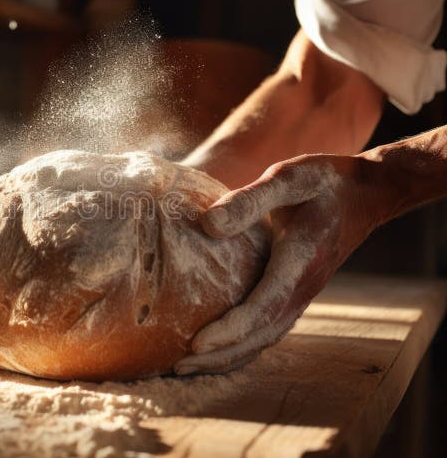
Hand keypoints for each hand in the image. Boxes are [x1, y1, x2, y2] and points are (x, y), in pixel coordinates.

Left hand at [174, 153, 392, 374]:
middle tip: (177, 367)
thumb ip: (250, 200)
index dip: (230, 330)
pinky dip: (243, 345)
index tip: (195, 342)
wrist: (367, 193)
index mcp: (300, 261)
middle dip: (220, 355)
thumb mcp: (289, 177)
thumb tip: (208, 224)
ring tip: (188, 366)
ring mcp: (303, 293)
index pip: (263, 307)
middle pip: (261, 335)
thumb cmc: (324, 181)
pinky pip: (269, 328)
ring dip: (229, 356)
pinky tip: (217, 349)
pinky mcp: (296, 292)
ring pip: (266, 337)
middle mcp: (303, 286)